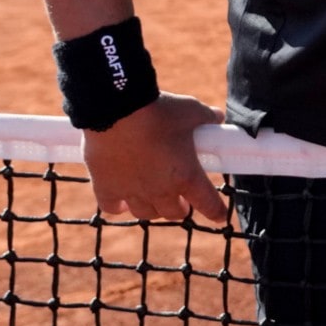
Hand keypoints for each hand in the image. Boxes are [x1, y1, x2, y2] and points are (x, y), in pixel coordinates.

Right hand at [82, 94, 228, 223]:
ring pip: (145, 213)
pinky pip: (112, 207)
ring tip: (154, 199)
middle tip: (182, 201)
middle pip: (174, 213)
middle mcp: (160, 190)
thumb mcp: (192, 111)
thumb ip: (207, 117)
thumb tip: (217, 116)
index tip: (219, 216)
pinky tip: (121, 202)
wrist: (117, 109)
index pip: (208, 204)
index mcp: (186, 176)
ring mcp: (131, 191)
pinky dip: (118, 206)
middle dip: (181, 208)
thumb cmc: (159, 111)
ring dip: (153, 208)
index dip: (216, 211)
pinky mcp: (106, 187)